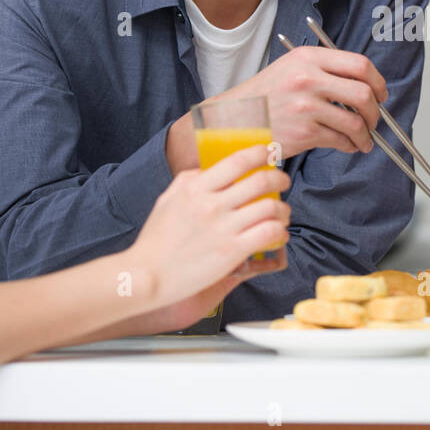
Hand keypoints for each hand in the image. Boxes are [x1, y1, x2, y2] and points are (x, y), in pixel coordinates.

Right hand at [131, 143, 291, 307]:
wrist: (147, 276)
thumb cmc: (156, 239)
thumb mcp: (168, 199)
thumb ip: (190, 180)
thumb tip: (211, 169)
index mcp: (195, 188)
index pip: (238, 160)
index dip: (261, 153)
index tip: (269, 153)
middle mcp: (212, 204)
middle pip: (261, 180)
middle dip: (280, 179)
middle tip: (283, 182)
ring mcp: (224, 228)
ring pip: (271, 207)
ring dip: (283, 209)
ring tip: (282, 213)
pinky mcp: (232, 251)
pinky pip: (269, 233)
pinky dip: (280, 232)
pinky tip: (278, 235)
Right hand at [166, 46, 387, 169]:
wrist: (235, 119)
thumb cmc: (265, 96)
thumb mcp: (292, 68)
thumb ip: (325, 70)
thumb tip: (364, 85)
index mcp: (308, 58)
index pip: (359, 65)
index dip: (378, 81)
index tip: (381, 93)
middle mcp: (308, 79)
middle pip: (363, 94)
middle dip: (376, 111)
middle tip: (375, 119)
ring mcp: (306, 107)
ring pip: (355, 122)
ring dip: (366, 134)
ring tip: (364, 139)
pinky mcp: (304, 133)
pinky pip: (340, 140)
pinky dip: (351, 146)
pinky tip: (349, 146)